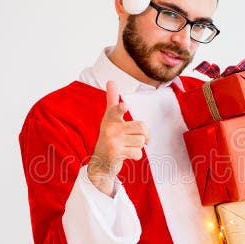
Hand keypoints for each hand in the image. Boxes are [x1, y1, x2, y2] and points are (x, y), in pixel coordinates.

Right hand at [87, 81, 148, 196]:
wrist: (100, 162)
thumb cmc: (109, 136)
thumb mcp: (109, 118)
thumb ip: (112, 101)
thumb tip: (110, 81)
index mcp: (110, 118)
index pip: (116, 110)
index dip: (120, 108)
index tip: (123, 106)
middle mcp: (110, 129)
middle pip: (142, 127)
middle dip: (144, 134)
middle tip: (137, 138)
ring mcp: (113, 142)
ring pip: (141, 141)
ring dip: (139, 146)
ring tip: (128, 146)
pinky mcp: (116, 154)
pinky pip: (138, 153)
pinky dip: (136, 155)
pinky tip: (126, 154)